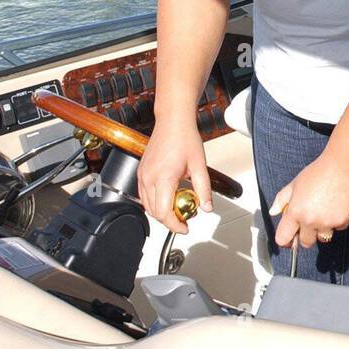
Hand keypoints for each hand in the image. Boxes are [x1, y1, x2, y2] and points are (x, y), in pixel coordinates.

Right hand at [137, 117, 212, 233]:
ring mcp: (142, 174)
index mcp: (163, 177)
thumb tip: (207, 208)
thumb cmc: (184, 138)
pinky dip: (154, 202)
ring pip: (147, 206)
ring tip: (178, 207)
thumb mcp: (199, 165)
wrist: (172, 121)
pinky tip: (168, 197)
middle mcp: (148, 177)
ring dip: (161, 212)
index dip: (175, 225)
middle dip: (169, 220)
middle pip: (154, 212)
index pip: (163, 212)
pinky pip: (144, 195)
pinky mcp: (141, 172)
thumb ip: (203, 189)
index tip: (185, 227)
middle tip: (185, 218)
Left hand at [269, 153, 348, 248]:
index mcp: (295, 212)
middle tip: (310, 220)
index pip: (283, 238)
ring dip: (322, 230)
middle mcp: (310, 220)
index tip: (289, 237)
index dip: (285, 239)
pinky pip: (338, 229)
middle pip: (305, 243)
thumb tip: (273, 212)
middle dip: (306, 235)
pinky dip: (337, 222)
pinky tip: (335, 207)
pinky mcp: (343, 221)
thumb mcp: (294, 184)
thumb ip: (281, 200)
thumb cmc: (317, 173)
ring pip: (323, 238)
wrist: (341, 166)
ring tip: (324, 212)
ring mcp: (327, 222)